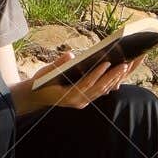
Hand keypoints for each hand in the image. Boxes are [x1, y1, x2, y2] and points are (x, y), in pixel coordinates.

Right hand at [11, 53, 134, 115]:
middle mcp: (77, 101)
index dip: (97, 73)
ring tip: (123, 68)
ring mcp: (81, 102)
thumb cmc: (40, 83)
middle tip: (122, 65)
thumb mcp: (46, 72)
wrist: (35, 97)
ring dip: (112, 80)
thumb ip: (58, 64)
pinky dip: (108, 84)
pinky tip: (116, 76)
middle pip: (98, 88)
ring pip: (101, 92)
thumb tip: (70, 55)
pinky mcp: (83, 101)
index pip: (86, 83)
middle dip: (111, 77)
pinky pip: (98, 93)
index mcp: (68, 95)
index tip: (106, 63)